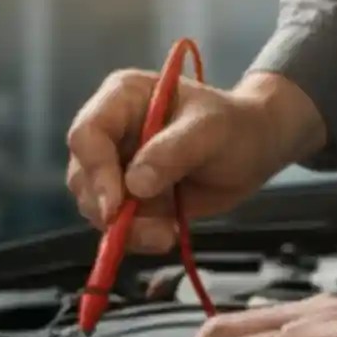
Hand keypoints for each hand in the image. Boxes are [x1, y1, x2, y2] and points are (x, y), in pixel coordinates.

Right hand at [65, 71, 325, 252]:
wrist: (254, 149)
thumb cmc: (235, 126)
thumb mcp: (212, 130)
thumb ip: (174, 151)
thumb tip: (134, 185)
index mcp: (121, 99)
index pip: (87, 133)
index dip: (95, 170)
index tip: (116, 206)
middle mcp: (109, 131)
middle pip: (82, 175)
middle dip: (108, 208)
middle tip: (150, 230)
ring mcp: (114, 166)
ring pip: (93, 205)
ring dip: (124, 229)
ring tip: (164, 235)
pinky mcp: (126, 197)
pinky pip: (114, 225)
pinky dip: (134, 238)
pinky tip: (165, 234)